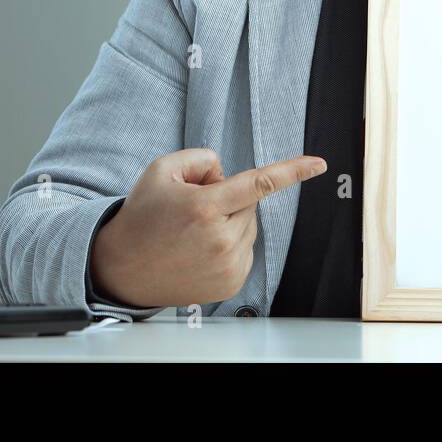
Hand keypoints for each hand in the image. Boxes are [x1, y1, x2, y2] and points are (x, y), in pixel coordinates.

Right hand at [91, 148, 327, 308]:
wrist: (122, 268)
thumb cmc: (142, 216)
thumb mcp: (163, 170)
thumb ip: (202, 158)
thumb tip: (229, 174)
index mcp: (205, 207)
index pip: (259, 183)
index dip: (293, 171)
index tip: (319, 164)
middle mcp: (220, 239)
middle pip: (250, 203)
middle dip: (230, 198)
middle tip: (194, 207)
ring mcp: (228, 265)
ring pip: (249, 227)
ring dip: (230, 222)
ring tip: (193, 232)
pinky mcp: (231, 284)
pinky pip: (245, 250)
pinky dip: (230, 244)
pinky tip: (201, 249)